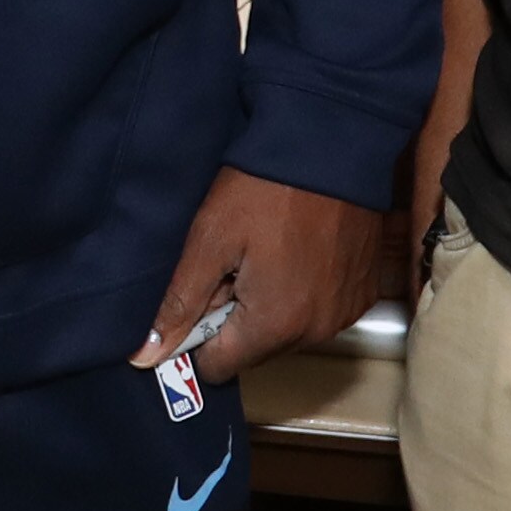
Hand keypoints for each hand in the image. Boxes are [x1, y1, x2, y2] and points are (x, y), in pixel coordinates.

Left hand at [132, 167, 384, 379]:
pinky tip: (298, 251)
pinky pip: (321, 311)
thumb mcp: (209, 240)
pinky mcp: (364, 292)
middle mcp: (316, 332)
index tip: (201, 293)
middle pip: (255, 348)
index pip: (219, 366)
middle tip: (234, 262)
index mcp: (275, 326)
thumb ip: (179, 303)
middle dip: (236, 316)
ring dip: (271, 304)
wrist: (331, 143)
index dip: (199, 334)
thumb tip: (147, 356)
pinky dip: (305, 290)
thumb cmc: (266, 188)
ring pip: (288, 330)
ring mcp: (345, 313)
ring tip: (269, 251)